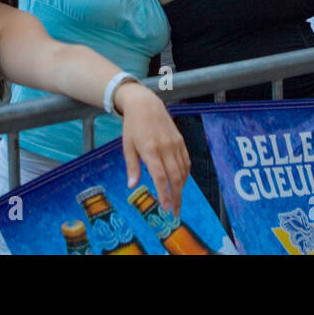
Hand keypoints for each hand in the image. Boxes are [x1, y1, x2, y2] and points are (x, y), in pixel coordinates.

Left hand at [114, 82, 189, 216]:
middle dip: (176, 196)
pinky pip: (186, 161)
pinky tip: (181, 182)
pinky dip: (185, 174)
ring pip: (183, 171)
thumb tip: (132, 186)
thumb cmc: (133, 126)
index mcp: (150, 149)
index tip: (165, 207)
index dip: (164, 193)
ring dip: (181, 188)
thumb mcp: (127, 146)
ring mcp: (175, 144)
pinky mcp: (180, 140)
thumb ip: (132, 166)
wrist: (145, 103)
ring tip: (177, 201)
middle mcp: (165, 147)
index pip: (160, 176)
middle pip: (175, 177)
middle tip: (175, 211)